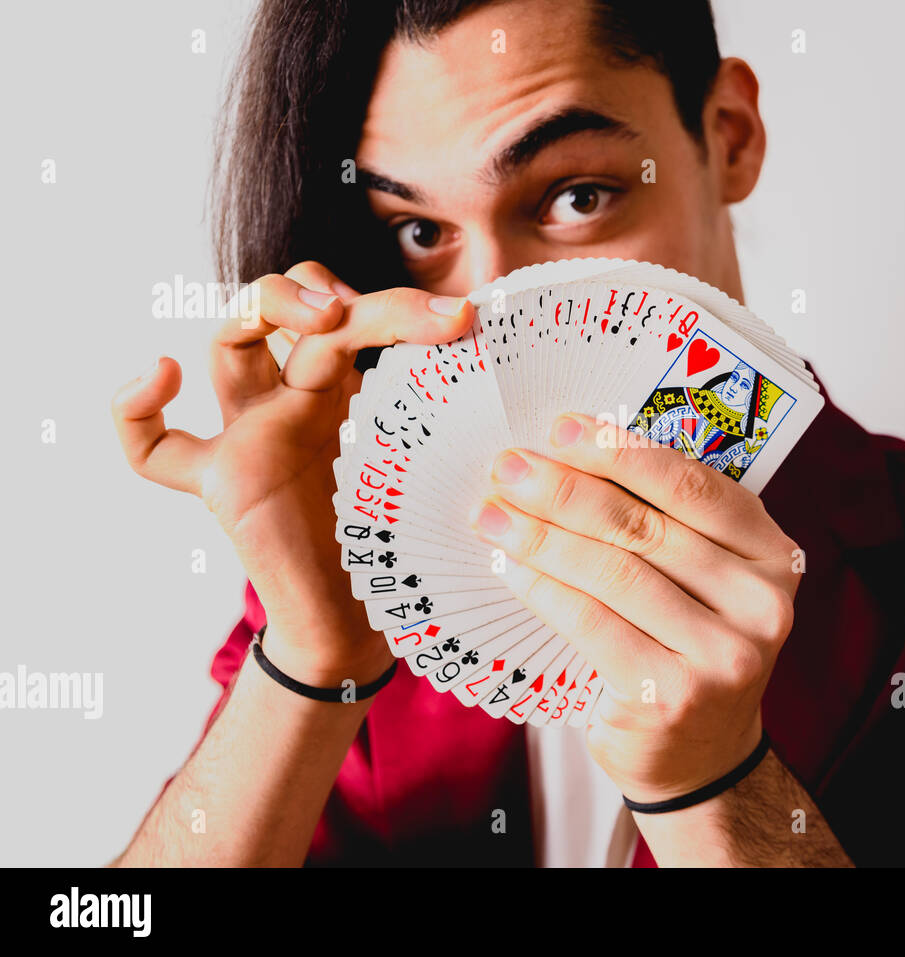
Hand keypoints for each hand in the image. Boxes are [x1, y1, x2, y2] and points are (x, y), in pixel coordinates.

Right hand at [111, 262, 473, 682]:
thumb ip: (450, 416)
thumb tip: (503, 364)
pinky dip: (133, 408)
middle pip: (282, 306)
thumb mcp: (436, 462)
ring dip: (269, 307)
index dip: (392, 300)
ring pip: (229, 342)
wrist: (362, 617)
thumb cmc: (403, 539)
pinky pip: (151, 448)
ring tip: (321, 317)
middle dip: (323, 288)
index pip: (346, 308)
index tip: (456, 319)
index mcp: (342, 388)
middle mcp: (290, 398)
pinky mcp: (220, 483)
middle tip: (366, 312)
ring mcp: (249, 435)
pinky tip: (161, 376)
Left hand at [469, 413, 800, 802]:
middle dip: (565, 489)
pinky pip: (591, 623)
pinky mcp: (673, 696)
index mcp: (774, 555)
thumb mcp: (702, 579)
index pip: (692, 485)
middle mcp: (762, 603)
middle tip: (509, 466)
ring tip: (493, 513)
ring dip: (541, 536)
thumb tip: (567, 456)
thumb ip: (665, 523)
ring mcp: (723, 655)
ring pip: (613, 573)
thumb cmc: (686, 645)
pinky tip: (510, 566)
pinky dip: (543, 589)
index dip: (621, 450)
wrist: (700, 754)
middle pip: (644, 526)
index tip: (560, 428)